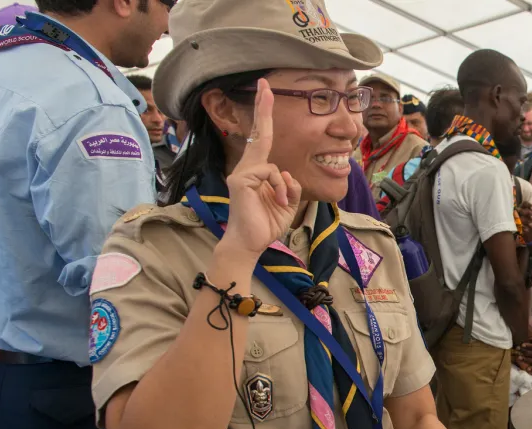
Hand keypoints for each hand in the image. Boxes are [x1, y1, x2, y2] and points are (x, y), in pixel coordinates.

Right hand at [221, 79, 302, 257]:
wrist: (250, 243)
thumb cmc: (266, 223)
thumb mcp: (287, 202)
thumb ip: (290, 185)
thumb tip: (286, 173)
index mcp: (257, 171)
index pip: (263, 140)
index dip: (265, 117)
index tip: (266, 92)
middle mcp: (246, 168)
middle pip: (259, 134)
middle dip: (263, 108)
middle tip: (265, 83)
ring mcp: (241, 173)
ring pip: (274, 167)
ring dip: (284, 189)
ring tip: (280, 205)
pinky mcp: (241, 179)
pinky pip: (271, 175)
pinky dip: (280, 191)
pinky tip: (276, 204)